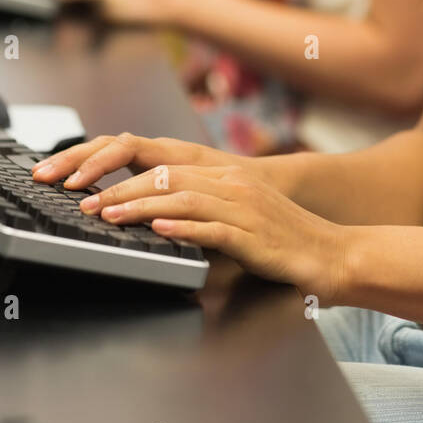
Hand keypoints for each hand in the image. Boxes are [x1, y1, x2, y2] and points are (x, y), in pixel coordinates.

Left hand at [33, 132, 346, 302]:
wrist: (334, 255)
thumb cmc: (285, 244)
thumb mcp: (239, 222)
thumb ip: (203, 219)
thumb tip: (157, 228)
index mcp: (226, 178)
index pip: (166, 167)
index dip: (126, 176)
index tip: (93, 189)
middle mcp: (232, 185)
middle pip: (167, 177)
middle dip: (121, 188)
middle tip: (88, 203)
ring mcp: (243, 207)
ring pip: (182, 197)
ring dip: (140, 206)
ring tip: (108, 216)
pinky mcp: (252, 234)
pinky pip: (211, 226)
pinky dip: (181, 226)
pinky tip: (158, 228)